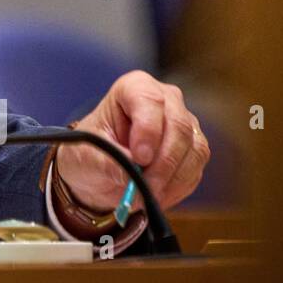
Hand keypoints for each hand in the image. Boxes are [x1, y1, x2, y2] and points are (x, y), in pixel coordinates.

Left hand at [55, 70, 209, 212]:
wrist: (100, 172)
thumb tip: (134, 173)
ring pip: (194, 149)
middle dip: (163, 161)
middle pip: (178, 125)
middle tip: (146, 187)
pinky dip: (178, 187)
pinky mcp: (194, 149)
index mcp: (134, 88)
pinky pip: (196, 169)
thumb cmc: (90, 153)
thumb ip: (109, 161)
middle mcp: (166, 100)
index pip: (149, 100)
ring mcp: (184, 124)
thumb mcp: (86, 155)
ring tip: (146, 195)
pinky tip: (157, 195)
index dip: (148, 130)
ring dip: (172, 178)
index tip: (139, 158)